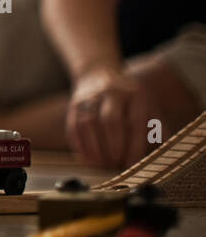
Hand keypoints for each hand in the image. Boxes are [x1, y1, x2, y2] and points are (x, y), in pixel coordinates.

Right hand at [65, 56, 199, 169]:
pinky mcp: (75, 102)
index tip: (134, 164)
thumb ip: (156, 125)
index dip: (134, 145)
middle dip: (114, 146)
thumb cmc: (129, 97)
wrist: (98, 73)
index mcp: (135, 94)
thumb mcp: (146, 103)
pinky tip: (85, 157)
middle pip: (110, 121)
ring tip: (100, 164)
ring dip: (94, 147)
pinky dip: (78, 143)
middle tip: (116, 163)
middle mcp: (112, 92)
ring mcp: (91, 96)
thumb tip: (163, 151)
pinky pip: (74, 124)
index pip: (135, 122)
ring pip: (89, 123)